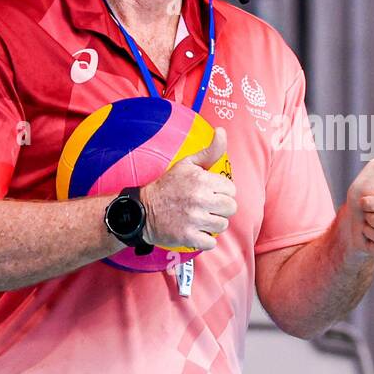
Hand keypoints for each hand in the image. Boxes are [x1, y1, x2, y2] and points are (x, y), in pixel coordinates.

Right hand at [139, 127, 235, 251]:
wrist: (142, 210)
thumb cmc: (168, 186)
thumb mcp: (187, 164)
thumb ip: (209, 151)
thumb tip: (222, 131)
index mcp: (201, 180)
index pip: (231, 190)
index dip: (221, 192)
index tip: (209, 193)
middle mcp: (199, 199)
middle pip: (230, 208)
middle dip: (220, 208)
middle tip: (206, 207)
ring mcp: (194, 219)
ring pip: (222, 225)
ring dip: (213, 224)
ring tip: (200, 218)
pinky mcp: (188, 237)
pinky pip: (211, 242)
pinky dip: (205, 239)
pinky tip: (196, 231)